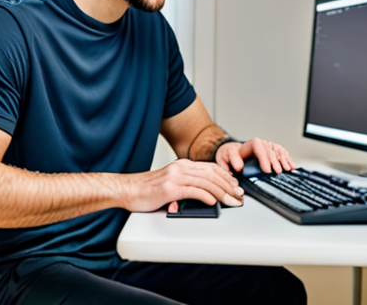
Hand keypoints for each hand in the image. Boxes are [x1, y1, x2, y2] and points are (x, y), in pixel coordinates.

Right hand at [122, 159, 243, 212]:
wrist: (128, 190)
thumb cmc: (147, 190)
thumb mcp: (171, 182)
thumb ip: (187, 184)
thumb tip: (206, 194)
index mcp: (182, 165)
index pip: (210, 168)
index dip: (226, 177)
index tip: (235, 186)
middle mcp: (181, 168)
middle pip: (212, 175)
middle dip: (229, 186)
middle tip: (239, 196)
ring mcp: (175, 177)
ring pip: (206, 183)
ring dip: (222, 193)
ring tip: (231, 201)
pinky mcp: (170, 188)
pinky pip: (194, 191)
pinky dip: (207, 197)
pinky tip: (214, 202)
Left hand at [215, 137, 294, 174]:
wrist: (232, 154)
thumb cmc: (228, 157)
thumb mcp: (223, 159)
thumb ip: (230, 162)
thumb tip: (239, 167)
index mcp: (247, 145)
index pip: (257, 146)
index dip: (263, 157)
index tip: (266, 169)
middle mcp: (259, 144)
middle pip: (269, 149)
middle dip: (274, 161)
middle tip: (277, 172)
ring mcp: (266, 147)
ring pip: (277, 150)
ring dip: (282, 160)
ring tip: (286, 169)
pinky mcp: (271, 151)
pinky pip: (281, 152)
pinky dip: (287, 159)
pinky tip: (291, 166)